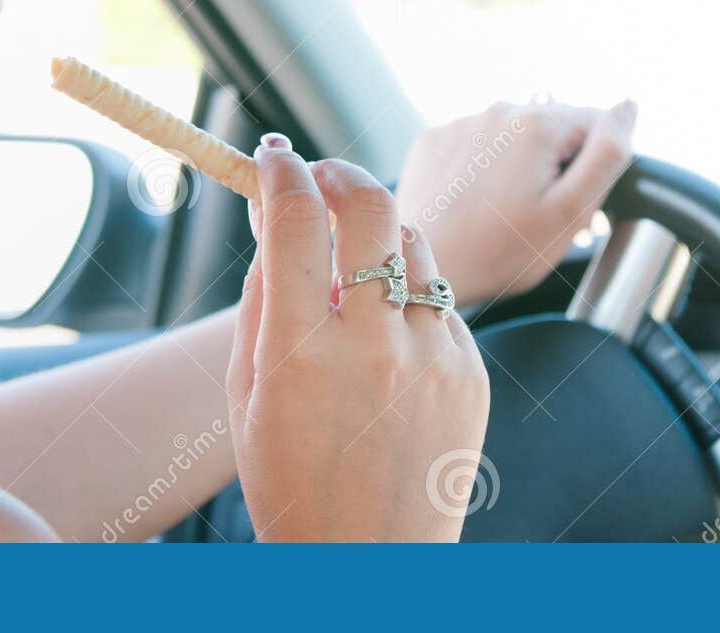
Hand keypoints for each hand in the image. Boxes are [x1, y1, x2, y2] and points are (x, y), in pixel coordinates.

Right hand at [227, 138, 489, 541]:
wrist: (369, 565)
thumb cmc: (292, 481)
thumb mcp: (247, 394)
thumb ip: (259, 299)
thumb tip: (274, 218)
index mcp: (301, 354)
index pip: (297, 220)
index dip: (282, 171)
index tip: (273, 155)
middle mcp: (375, 347)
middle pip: (371, 208)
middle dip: (340, 175)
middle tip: (320, 176)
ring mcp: (434, 359)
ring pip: (414, 245)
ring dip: (379, 233)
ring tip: (353, 257)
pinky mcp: (472, 373)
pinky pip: (442, 301)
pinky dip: (411, 296)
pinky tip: (388, 330)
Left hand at [394, 98, 637, 304]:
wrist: (424, 265)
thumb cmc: (501, 251)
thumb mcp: (570, 212)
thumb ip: (608, 154)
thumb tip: (627, 107)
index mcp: (539, 123)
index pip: (596, 124)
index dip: (591, 166)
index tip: (568, 200)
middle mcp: (499, 109)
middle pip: (553, 128)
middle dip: (555, 163)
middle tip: (536, 213)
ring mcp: (462, 121)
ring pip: (514, 135)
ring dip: (519, 163)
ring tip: (501, 210)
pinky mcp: (434, 137)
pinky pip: (476, 142)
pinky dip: (483, 165)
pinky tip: (473, 200)